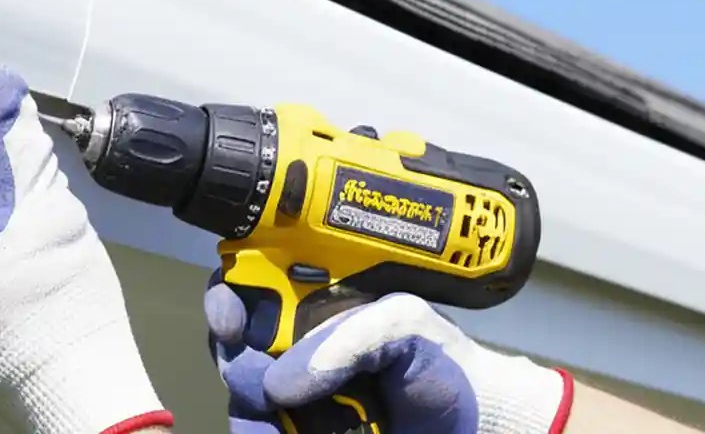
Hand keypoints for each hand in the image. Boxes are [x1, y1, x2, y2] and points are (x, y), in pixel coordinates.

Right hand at [204, 274, 573, 433]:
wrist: (477, 429)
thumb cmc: (445, 367)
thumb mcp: (406, 328)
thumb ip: (348, 338)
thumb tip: (279, 379)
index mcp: (316, 304)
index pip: (250, 285)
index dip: (227, 297)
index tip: (229, 322)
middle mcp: (296, 346)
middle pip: (232, 344)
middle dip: (234, 360)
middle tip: (255, 380)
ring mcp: (298, 395)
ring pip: (240, 397)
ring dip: (248, 411)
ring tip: (276, 426)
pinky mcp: (302, 432)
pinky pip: (260, 430)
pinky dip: (259, 433)